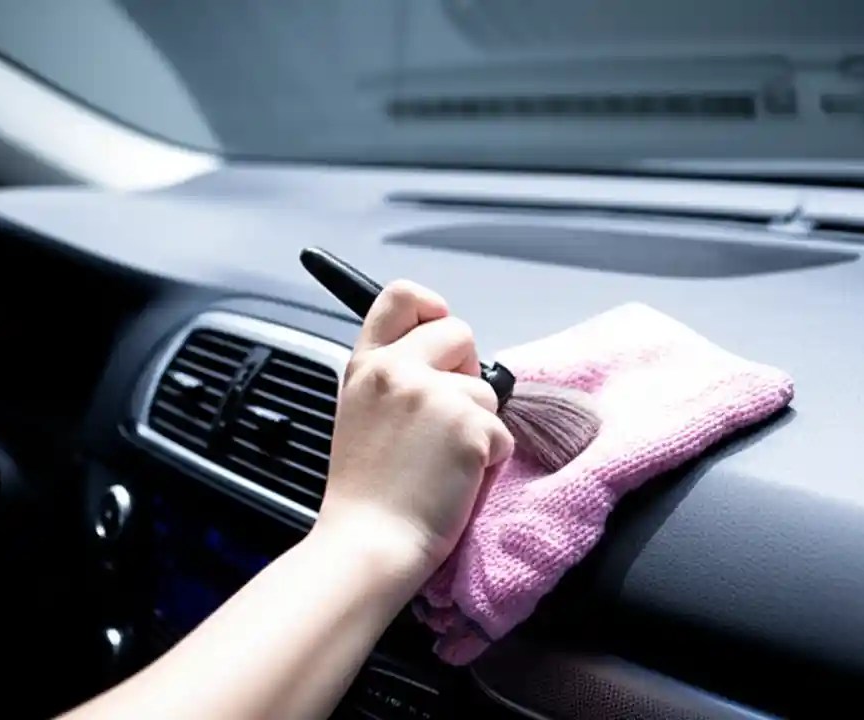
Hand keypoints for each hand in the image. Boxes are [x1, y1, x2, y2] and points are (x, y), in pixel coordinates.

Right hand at [315, 280, 513, 578]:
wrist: (369, 543)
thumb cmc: (368, 494)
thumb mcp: (361, 414)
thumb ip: (394, 379)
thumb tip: (445, 364)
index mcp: (367, 366)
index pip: (401, 297)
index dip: (430, 305)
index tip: (439, 324)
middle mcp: (397, 370)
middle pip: (459, 332)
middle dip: (466, 370)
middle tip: (450, 415)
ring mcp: (434, 395)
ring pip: (486, 390)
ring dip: (477, 425)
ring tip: (440, 462)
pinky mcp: (469, 426)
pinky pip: (502, 433)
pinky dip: (489, 459)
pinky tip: (454, 480)